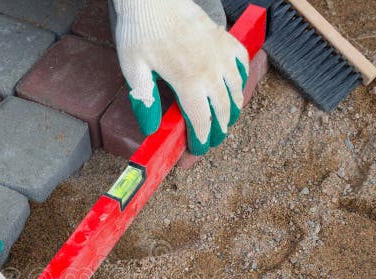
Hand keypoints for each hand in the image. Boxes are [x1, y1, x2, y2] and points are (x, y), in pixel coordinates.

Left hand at [114, 0, 248, 154]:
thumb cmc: (141, 30)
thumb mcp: (134, 70)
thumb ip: (145, 101)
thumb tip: (152, 129)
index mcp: (189, 84)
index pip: (202, 123)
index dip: (200, 141)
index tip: (196, 150)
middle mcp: (211, 72)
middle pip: (222, 111)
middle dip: (218, 131)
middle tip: (212, 140)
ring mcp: (222, 55)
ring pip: (236, 91)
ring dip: (232, 109)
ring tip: (225, 119)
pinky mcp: (224, 39)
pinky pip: (241, 63)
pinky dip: (241, 78)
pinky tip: (234, 85)